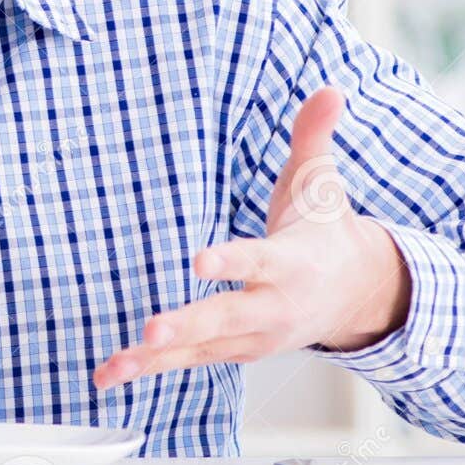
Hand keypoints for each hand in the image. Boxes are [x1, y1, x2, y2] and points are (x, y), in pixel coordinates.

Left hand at [94, 85, 409, 389]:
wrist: (356, 294)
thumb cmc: (324, 232)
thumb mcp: (322, 183)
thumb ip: (315, 137)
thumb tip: (330, 90)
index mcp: (291, 263)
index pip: (258, 259)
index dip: (232, 261)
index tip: (201, 261)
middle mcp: (272, 306)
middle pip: (227, 316)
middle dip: (188, 323)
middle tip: (152, 327)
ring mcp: (250, 336)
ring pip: (200, 349)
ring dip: (154, 357)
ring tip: (114, 365)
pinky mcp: (231, 350)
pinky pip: (186, 362)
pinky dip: (149, 368)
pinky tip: (108, 375)